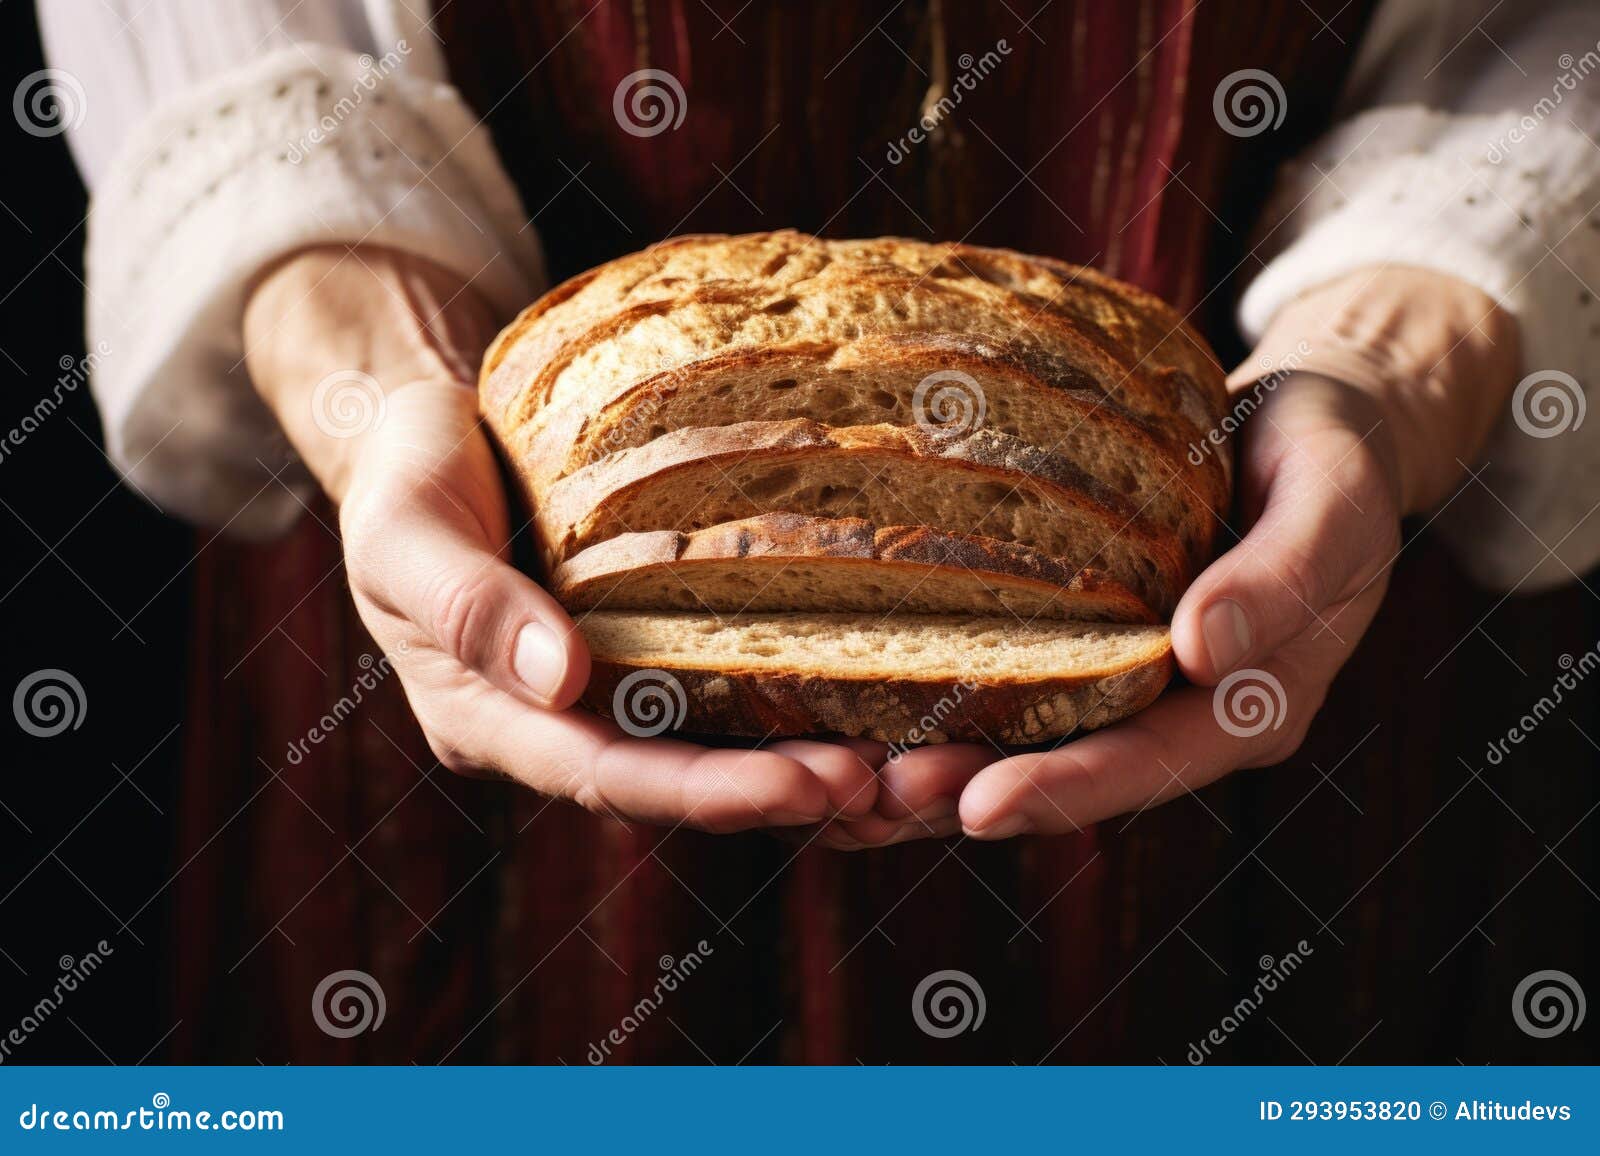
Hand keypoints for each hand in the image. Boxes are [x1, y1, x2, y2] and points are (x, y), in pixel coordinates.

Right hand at [244, 245, 878, 831]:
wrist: (428, 437)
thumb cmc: (405, 474)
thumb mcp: (406, 530)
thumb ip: (469, 606)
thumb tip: (562, 679)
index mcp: (486, 720)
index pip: (602, 774)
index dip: (701, 792)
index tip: (797, 786)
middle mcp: (556, 726)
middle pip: (675, 782)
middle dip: (777, 792)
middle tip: (879, 786)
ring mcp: (605, 694)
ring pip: (710, 752)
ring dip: (803, 764)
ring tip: (902, 766)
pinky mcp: (646, 652)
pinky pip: (723, 691)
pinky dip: (794, 705)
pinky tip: (873, 700)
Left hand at [817, 267, 1520, 845]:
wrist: (1306, 426)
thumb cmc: (1329, 458)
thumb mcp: (1334, 501)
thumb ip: (1286, 575)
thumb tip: (1204, 650)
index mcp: (1248, 707)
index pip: (1151, 763)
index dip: (1069, 791)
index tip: (981, 806)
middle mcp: (1179, 715)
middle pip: (1070, 773)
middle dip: (971, 793)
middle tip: (875, 802)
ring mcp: (1128, 685)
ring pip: (1029, 745)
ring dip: (940, 766)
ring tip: (846, 777)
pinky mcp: (1087, 643)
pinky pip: (1014, 685)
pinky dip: (944, 701)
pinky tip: (861, 701)